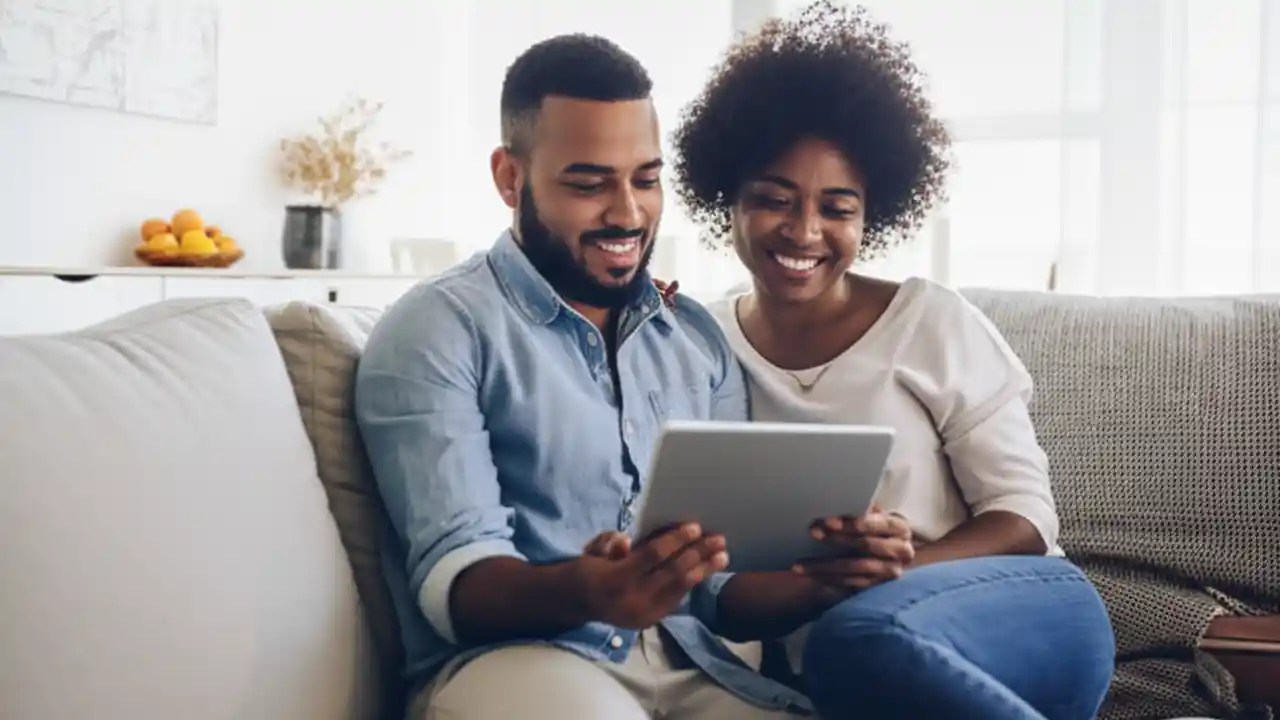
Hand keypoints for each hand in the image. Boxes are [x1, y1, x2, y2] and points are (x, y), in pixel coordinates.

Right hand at [572, 523, 728, 629]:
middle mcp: (632, 599)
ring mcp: (643, 613)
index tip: (695, 526)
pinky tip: (706, 571)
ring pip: (680, 588)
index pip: (652, 555)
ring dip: (703, 570)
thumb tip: (625, 541)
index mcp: (616, 578)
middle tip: (719, 539)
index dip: (675, 540)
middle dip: (698, 554)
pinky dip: (691, 584)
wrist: (577, 604)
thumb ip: (609, 544)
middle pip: (673, 572)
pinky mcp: (651, 620)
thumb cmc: (588, 568)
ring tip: (723, 556)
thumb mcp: (593, 551)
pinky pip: (676, 599)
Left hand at [794, 506, 913, 592]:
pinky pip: (851, 584)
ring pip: (856, 569)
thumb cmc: (873, 525)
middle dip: (836, 540)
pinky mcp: (877, 587)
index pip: (878, 524)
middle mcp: (901, 551)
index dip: (853, 523)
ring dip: (825, 566)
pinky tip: (810, 575)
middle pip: (866, 545)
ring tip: (800, 564)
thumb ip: (859, 509)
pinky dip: (829, 579)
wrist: (884, 551)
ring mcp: (890, 572)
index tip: (828, 522)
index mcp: (899, 527)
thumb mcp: (870, 514)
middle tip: (812, 533)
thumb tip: (834, 499)